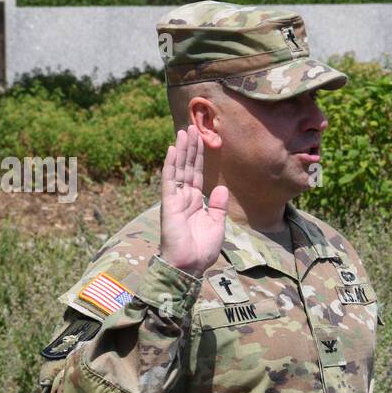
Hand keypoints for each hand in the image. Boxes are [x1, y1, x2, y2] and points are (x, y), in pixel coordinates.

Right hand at [158, 125, 228, 276]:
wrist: (190, 265)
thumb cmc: (202, 249)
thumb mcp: (217, 224)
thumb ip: (218, 206)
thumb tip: (221, 187)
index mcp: (196, 202)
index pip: (198, 174)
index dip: (199, 158)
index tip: (201, 140)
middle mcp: (185, 198)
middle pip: (188, 167)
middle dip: (191, 148)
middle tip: (192, 127)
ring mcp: (176, 199)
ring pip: (179, 169)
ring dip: (182, 150)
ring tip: (183, 131)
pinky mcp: (169, 204)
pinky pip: (170, 180)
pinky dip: (171, 164)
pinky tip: (173, 149)